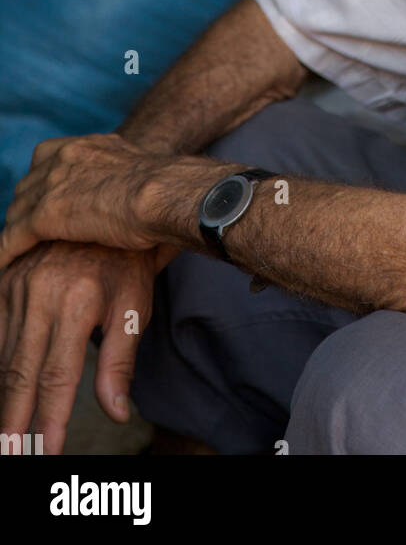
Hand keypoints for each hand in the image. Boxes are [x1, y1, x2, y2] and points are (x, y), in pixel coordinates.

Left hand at [0, 134, 229, 267]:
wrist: (163, 194)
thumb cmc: (168, 191)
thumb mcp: (143, 173)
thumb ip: (129, 183)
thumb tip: (144, 208)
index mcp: (89, 146)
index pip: (48, 157)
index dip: (43, 180)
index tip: (44, 199)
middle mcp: (66, 156)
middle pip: (29, 183)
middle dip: (26, 206)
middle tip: (28, 230)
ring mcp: (53, 183)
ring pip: (18, 209)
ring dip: (15, 229)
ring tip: (12, 251)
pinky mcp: (46, 214)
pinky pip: (13, 235)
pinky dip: (6, 250)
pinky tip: (2, 265)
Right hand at [0, 240, 172, 454]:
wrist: (107, 208)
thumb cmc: (126, 264)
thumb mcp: (134, 308)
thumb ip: (120, 362)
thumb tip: (117, 414)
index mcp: (74, 302)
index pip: (56, 378)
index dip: (49, 421)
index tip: (47, 453)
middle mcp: (38, 293)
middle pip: (19, 374)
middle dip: (13, 422)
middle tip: (10, 455)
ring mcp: (16, 285)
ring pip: (3, 357)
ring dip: (4, 397)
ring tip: (8, 432)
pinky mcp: (3, 279)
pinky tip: (6, 390)